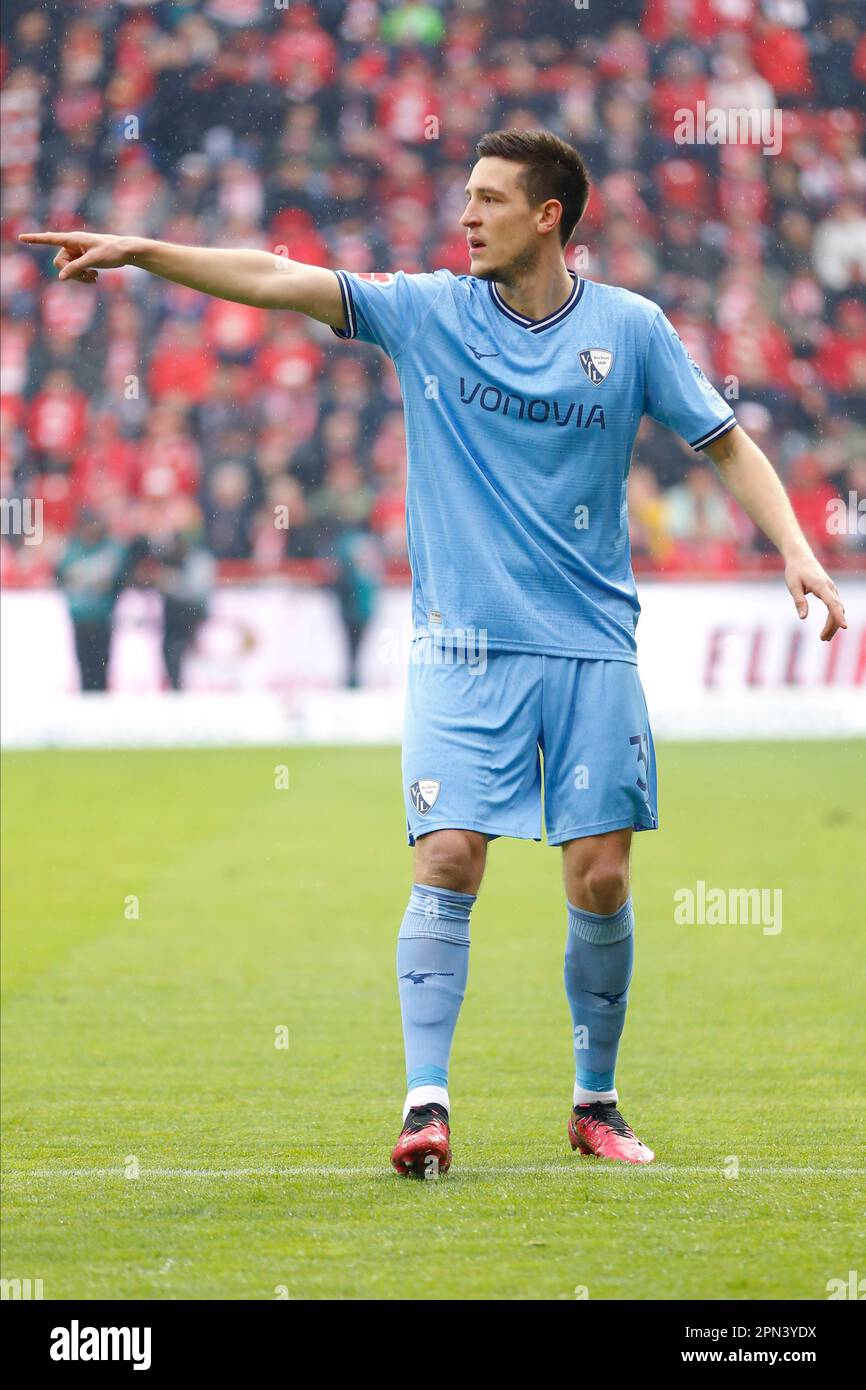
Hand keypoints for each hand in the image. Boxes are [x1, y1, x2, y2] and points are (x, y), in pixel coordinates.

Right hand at [17, 230, 135, 282]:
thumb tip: (60, 278)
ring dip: (79, 277)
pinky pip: (75, 271)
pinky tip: (95, 277)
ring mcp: (76, 252)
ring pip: (68, 269)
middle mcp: (72, 244)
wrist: (126, 252)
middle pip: (59, 263)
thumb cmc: (112, 252)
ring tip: (94, 278)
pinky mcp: (82, 259)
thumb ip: (76, 268)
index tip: (21, 238)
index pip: (50, 238)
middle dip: (71, 273)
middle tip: (88, 278)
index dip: (35, 239)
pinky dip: (83, 276)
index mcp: (73, 238)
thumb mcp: (93, 261)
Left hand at [785, 553, 846, 640]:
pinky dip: (833, 617)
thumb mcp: (793, 586)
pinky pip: (835, 606)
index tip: (845, 627)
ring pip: (837, 609)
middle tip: (823, 639)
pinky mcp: (830, 591)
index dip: (839, 616)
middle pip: (837, 609)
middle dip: (832, 625)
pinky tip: (828, 627)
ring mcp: (831, 589)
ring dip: (833, 623)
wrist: (801, 557)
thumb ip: (799, 601)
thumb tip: (803, 618)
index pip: (833, 604)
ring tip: (824, 638)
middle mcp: (830, 588)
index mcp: (821, 586)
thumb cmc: (795, 571)